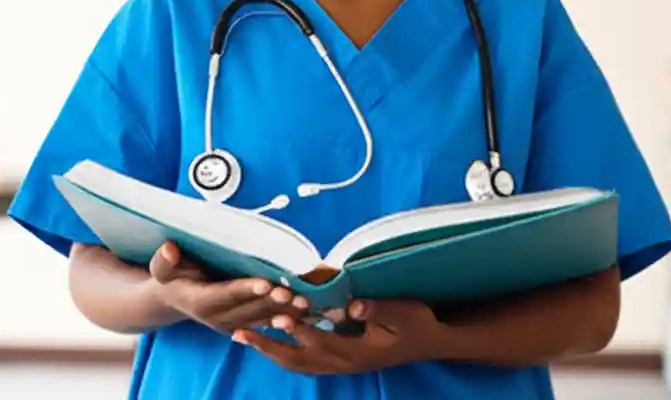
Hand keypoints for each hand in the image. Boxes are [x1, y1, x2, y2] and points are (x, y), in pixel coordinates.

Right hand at [149, 241, 308, 334]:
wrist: (173, 299)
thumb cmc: (171, 276)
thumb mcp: (162, 268)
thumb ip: (164, 261)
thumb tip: (169, 249)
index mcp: (199, 302)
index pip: (225, 295)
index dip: (244, 290)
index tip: (264, 283)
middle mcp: (217, 318)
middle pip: (248, 309)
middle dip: (271, 301)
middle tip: (291, 292)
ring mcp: (232, 324)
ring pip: (261, 318)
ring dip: (283, 312)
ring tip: (304, 302)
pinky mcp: (244, 325)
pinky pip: (267, 322)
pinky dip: (285, 317)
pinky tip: (304, 310)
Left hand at [233, 298, 449, 374]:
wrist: (430, 342)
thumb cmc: (416, 323)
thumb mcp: (401, 312)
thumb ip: (375, 309)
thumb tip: (352, 305)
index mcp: (356, 352)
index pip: (319, 343)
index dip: (298, 332)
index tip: (277, 318)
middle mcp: (344, 363)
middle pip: (298, 360)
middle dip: (268, 347)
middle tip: (239, 334)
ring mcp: (342, 365)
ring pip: (299, 363)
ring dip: (271, 351)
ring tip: (245, 338)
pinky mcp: (342, 360)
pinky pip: (307, 361)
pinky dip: (286, 352)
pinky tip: (273, 342)